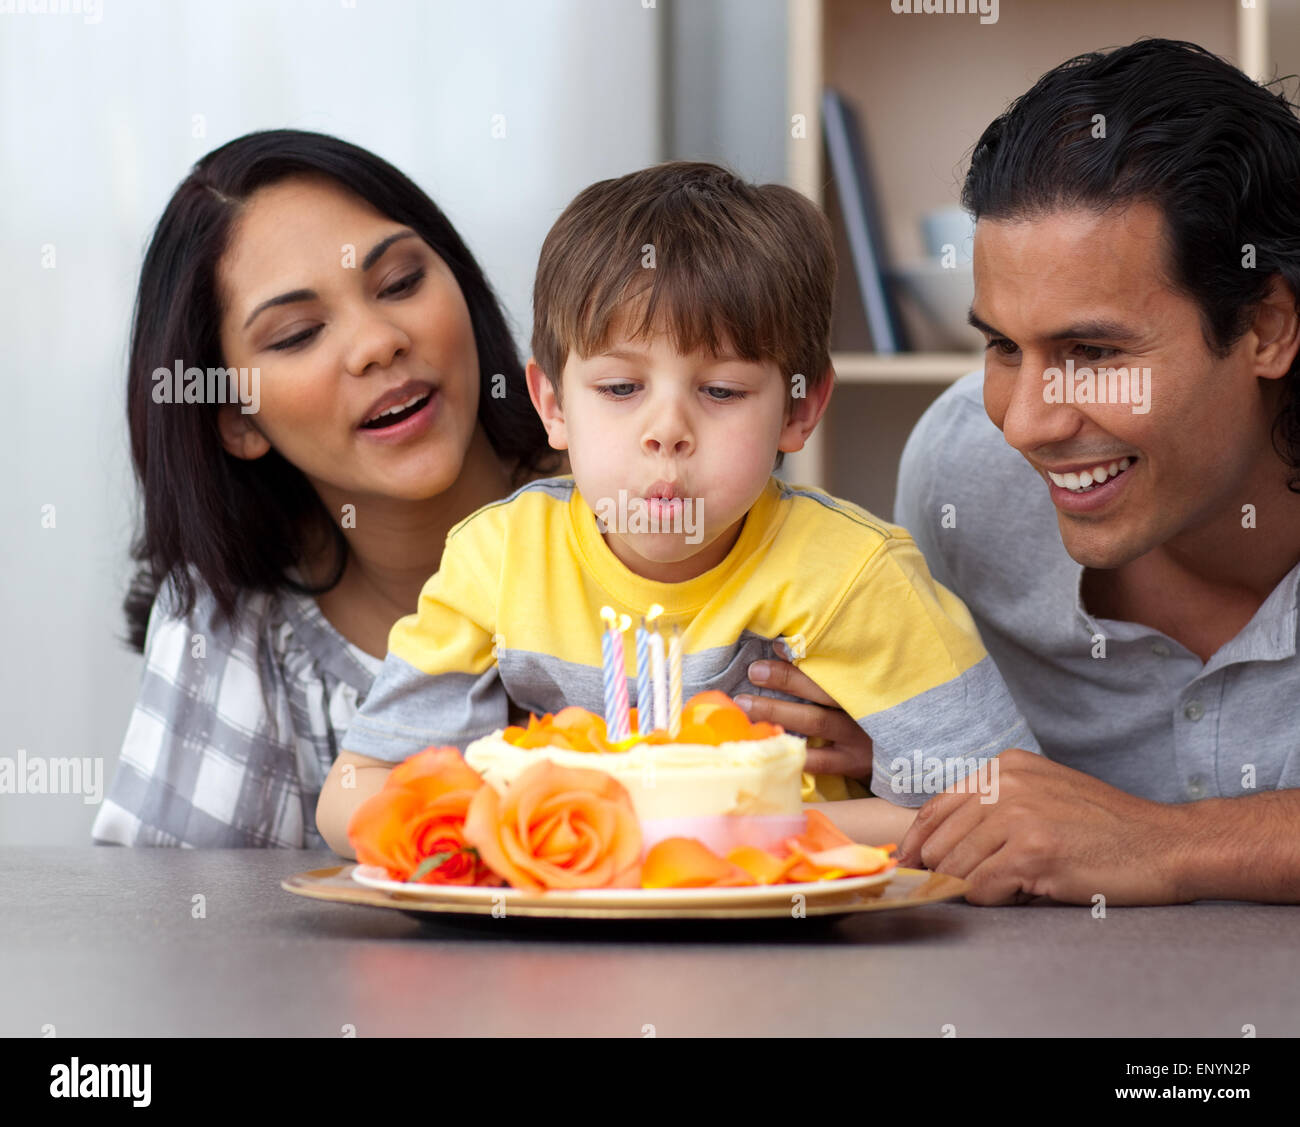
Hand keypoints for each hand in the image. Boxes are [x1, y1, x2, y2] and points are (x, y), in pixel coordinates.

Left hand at [734, 655, 872, 780]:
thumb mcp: (867, 691)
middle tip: (754, 671)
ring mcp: (859, 737)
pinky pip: (819, 760)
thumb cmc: (877, 716)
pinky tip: (768, 743)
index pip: (834, 665)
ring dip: (778, 711)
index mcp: (865, 683)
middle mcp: (863, 707)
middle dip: (786, 678)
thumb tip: (787, 648)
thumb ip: (839, 674)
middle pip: (821, 689)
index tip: (776, 645)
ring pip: (815, 720)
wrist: (912, 756)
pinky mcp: (853, 764)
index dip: (804, 655)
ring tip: (745, 704)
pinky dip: (794, 751)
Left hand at [897, 748, 1191, 905]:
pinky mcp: (1032, 852)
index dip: (916, 843)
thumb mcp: (1043, 795)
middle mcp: (1006, 784)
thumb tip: (938, 844)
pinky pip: (981, 888)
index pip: (936, 808)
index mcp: (1004, 768)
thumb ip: (993, 808)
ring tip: (1009, 887)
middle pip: (941, 841)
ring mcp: (1018, 816)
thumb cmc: (1106, 829)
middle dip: (944, 872)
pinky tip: (1022, 894)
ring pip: (957, 867)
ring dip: (974, 888)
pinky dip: (993, 900)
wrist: (1165, 844)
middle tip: (961, 888)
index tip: (909, 867)